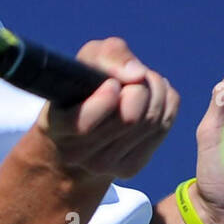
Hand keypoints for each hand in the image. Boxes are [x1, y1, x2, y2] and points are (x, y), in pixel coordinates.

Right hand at [34, 37, 179, 180]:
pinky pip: (164, 126)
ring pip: (150, 122)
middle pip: (129, 118)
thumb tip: (137, 74)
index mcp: (57, 126)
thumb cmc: (83, 86)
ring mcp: (104, 165)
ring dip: (156, 91)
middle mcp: (76, 153)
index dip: (107, 97)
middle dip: (140, 86)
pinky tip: (154, 96)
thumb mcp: (87, 60)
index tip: (112, 83)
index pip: (86, 122)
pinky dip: (167, 103)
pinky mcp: (130, 168)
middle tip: (136, 76)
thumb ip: (108, 55)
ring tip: (144, 81)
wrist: (81, 131)